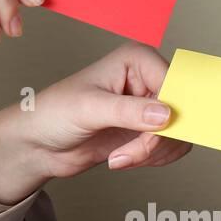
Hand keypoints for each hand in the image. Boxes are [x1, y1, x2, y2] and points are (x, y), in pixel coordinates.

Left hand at [0, 44, 192, 203]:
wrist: (39, 144)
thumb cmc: (54, 113)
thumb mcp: (90, 109)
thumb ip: (129, 111)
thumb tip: (166, 115)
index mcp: (137, 60)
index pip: (174, 84)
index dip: (170, 112)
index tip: (152, 135)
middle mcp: (147, 80)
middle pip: (181, 111)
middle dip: (159, 139)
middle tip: (133, 152)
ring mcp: (148, 107)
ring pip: (178, 134)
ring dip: (153, 153)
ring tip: (121, 157)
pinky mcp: (146, 131)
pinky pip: (170, 148)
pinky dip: (152, 160)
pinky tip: (123, 159)